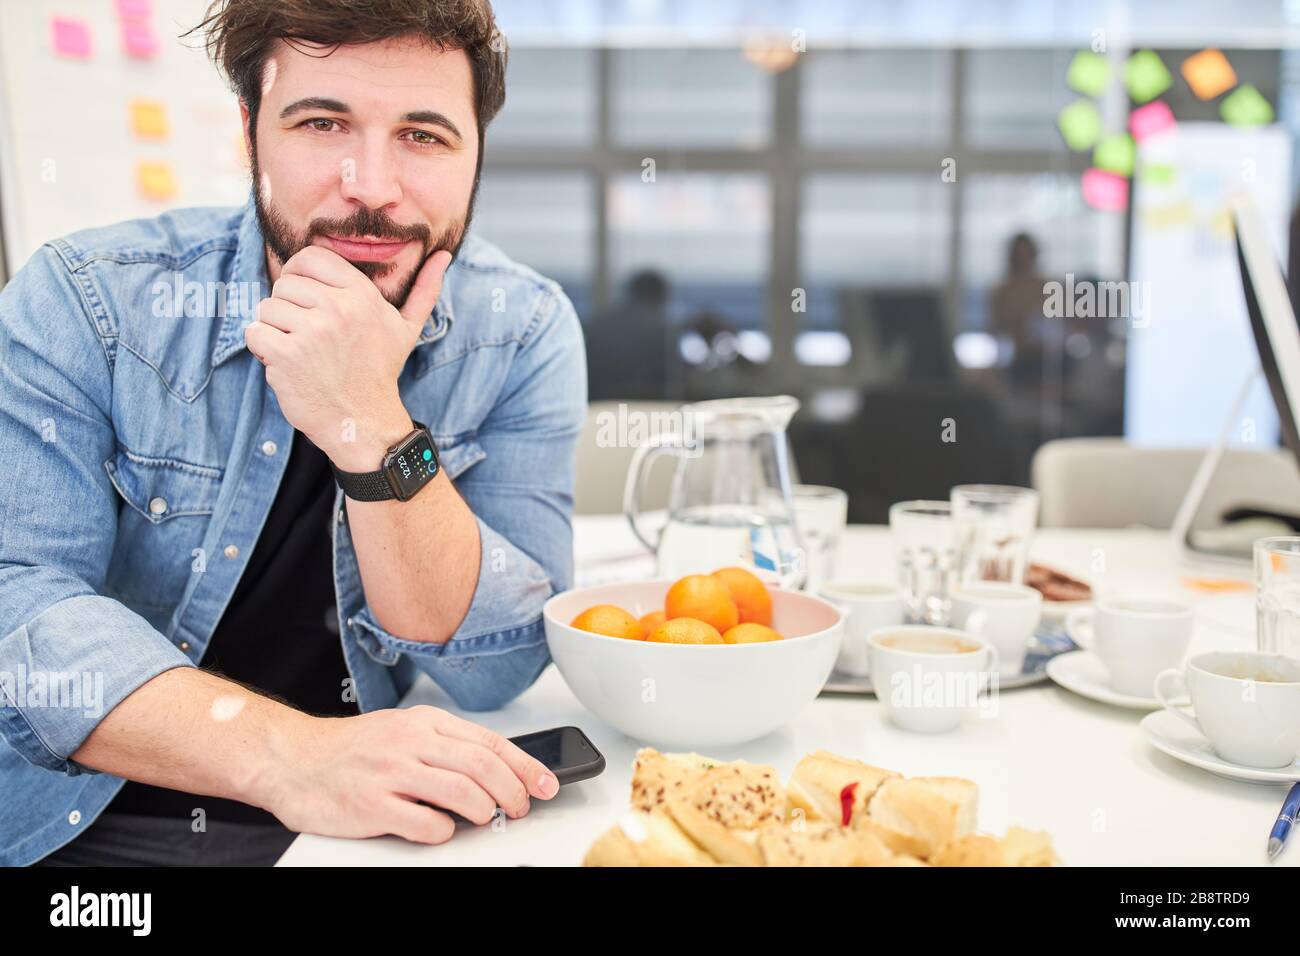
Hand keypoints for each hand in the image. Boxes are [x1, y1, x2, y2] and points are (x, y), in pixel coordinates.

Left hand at [245, 246, 452, 470]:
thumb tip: (444, 256)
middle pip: (284, 282)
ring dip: (275, 330)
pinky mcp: (287, 355)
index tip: (307, 299)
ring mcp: (312, 332)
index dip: (300, 275)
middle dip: (288, 307)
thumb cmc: (380, 371)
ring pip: (267, 308)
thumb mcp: (407, 328)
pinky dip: (262, 349)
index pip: (309, 257)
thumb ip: (425, 289)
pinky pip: (255, 333)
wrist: (364, 422)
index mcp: (362, 294)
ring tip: (299, 350)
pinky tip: (285, 363)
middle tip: (306, 333)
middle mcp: (338, 308)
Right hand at [261, 705, 559, 843]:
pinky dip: (443, 832)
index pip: (489, 742)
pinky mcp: (372, 806)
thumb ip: (445, 746)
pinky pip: (424, 824)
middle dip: (513, 792)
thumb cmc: (351, 749)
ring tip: (486, 819)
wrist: (292, 758)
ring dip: (484, 811)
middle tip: (521, 808)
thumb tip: (496, 768)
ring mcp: (391, 774)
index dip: (524, 766)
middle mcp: (411, 744)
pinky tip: (440, 830)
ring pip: (461, 793)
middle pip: (482, 767)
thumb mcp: (403, 730)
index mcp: (424, 723)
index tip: (546, 784)